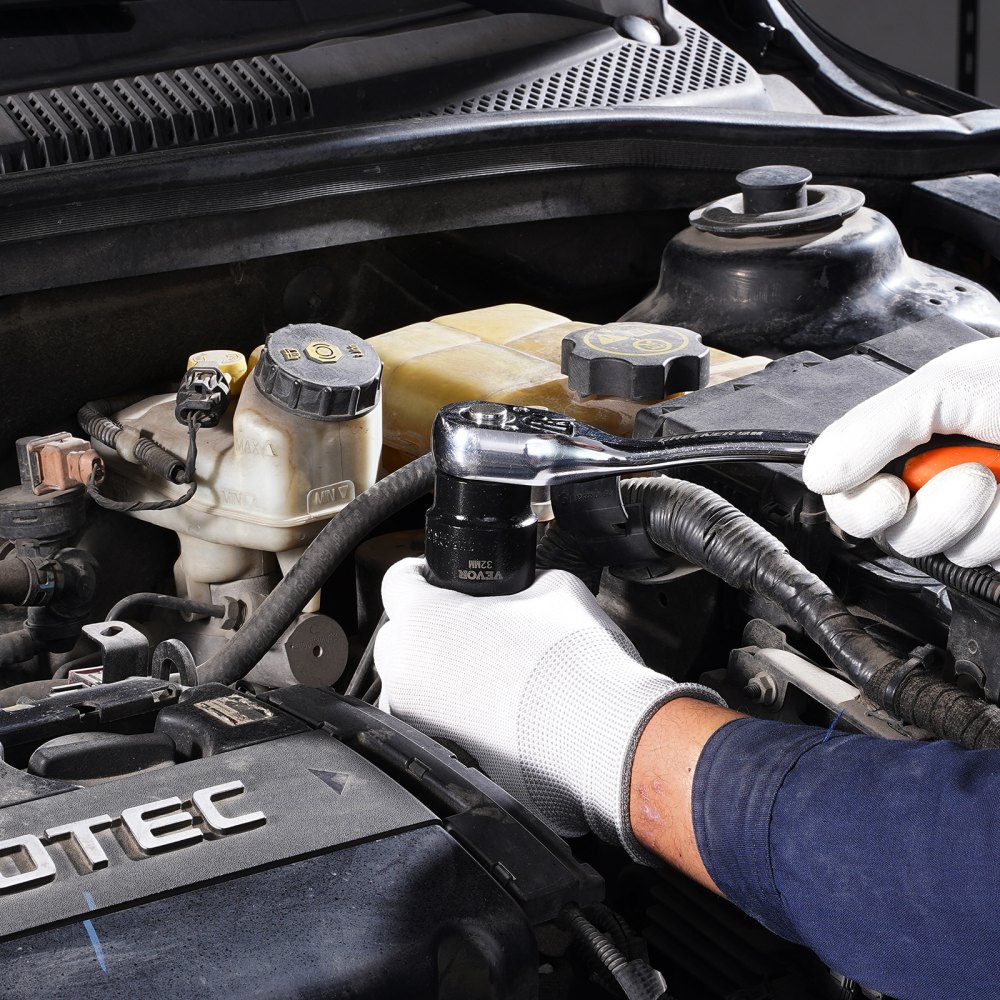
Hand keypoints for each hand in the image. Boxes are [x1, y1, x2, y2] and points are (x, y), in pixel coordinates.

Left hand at [375, 557, 722, 860]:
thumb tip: (526, 588)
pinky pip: (429, 715)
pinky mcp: (439, 748)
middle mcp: (407, 667)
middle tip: (472, 619)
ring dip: (435, 665)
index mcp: (423, 617)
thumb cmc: (574, 663)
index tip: (441, 575)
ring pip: (410, 676)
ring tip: (485, 662)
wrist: (599, 736)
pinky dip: (449, 705)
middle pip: (399, 630)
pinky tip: (489, 698)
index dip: (423, 570)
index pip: (397, 578)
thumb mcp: (556, 588)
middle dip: (428, 622)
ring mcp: (417, 713)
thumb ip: (525, 581)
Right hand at [803, 338, 999, 566]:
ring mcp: (966, 514)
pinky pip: (977, 560)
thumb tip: (817, 473)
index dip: (854, 500)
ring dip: (971, 518)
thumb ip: (875, 428)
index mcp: (904, 437)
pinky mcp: (997, 543)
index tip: (885, 491)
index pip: (843, 487)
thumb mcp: (949, 386)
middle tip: (966, 477)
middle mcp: (928, 478)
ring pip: (930, 550)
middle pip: (881, 530)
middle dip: (924, 510)